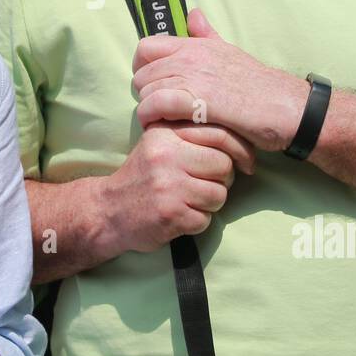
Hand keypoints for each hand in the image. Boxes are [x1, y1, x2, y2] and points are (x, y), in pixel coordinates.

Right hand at [97, 120, 255, 254]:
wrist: (108, 211)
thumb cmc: (142, 177)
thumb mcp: (159, 144)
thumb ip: (191, 135)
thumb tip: (240, 137)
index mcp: (165, 133)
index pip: (219, 133)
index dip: (241, 149)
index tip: (247, 162)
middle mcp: (166, 155)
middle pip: (223, 165)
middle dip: (223, 179)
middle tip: (207, 185)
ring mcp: (168, 185)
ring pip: (219, 194)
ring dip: (210, 203)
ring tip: (190, 201)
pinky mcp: (170, 214)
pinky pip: (206, 220)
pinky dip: (197, 222)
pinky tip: (180, 216)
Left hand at [132, 8, 310, 151]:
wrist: (288, 108)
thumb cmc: (259, 87)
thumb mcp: (230, 52)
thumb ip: (207, 35)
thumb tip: (194, 14)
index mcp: (196, 45)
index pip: (146, 47)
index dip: (142, 68)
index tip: (152, 85)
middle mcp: (191, 56)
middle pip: (141, 72)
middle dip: (145, 93)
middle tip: (158, 110)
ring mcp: (194, 77)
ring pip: (145, 89)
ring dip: (148, 109)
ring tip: (161, 121)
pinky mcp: (197, 101)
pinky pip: (155, 104)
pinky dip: (151, 117)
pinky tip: (161, 126)